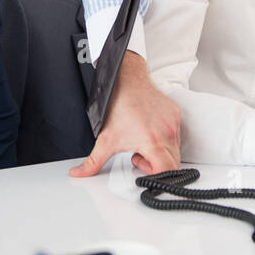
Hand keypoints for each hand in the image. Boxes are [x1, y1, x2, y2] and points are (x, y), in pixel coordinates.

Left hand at [69, 51, 180, 176]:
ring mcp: (174, 123)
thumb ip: (92, 162)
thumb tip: (79, 173)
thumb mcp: (104, 140)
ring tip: (143, 140)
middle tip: (140, 153)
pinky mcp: (176, 114)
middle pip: (173, 164)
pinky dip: (165, 137)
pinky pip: (176, 134)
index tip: (140, 164)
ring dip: (160, 151)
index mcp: (153, 143)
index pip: (167, 171)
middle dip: (157, 164)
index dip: (153, 174)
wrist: (127, 81)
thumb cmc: (119, 107)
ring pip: (175, 149)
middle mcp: (168, 133)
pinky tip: (149, 129)